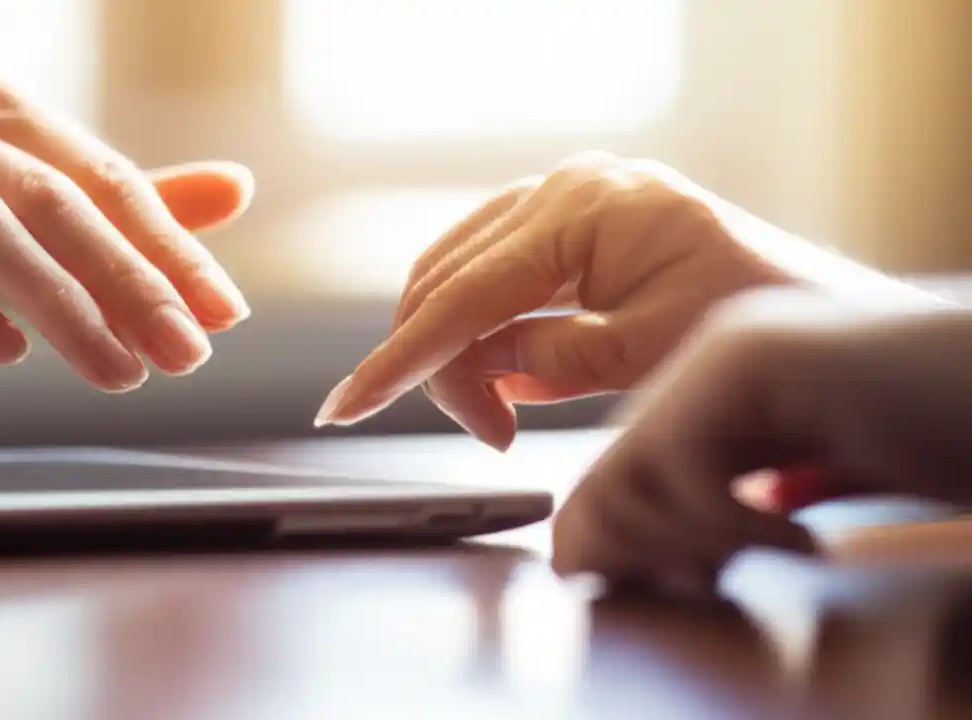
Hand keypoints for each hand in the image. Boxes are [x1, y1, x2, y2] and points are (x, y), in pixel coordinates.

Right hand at [314, 152, 931, 448]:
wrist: (804, 297)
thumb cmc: (749, 317)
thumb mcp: (644, 354)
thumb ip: (545, 360)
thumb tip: (473, 367)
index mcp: (585, 209)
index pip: (465, 295)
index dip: (401, 360)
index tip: (348, 404)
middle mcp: (562, 188)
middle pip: (447, 280)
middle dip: (439, 364)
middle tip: (491, 432)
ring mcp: (560, 196)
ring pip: (454, 271)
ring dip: (453, 346)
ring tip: (499, 410)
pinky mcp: (561, 219)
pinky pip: (486, 268)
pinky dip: (477, 324)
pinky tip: (500, 368)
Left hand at [552, 289, 971, 587]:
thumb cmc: (947, 431)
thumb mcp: (832, 471)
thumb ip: (761, 492)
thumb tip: (695, 545)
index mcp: (725, 382)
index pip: (629, 464)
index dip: (631, 537)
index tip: (680, 583)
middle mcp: (713, 357)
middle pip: (613, 468)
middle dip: (641, 546)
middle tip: (705, 582)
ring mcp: (730, 350)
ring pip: (633, 470)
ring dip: (685, 540)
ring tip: (761, 558)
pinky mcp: (757, 360)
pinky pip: (685, 465)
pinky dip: (728, 523)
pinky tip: (804, 538)